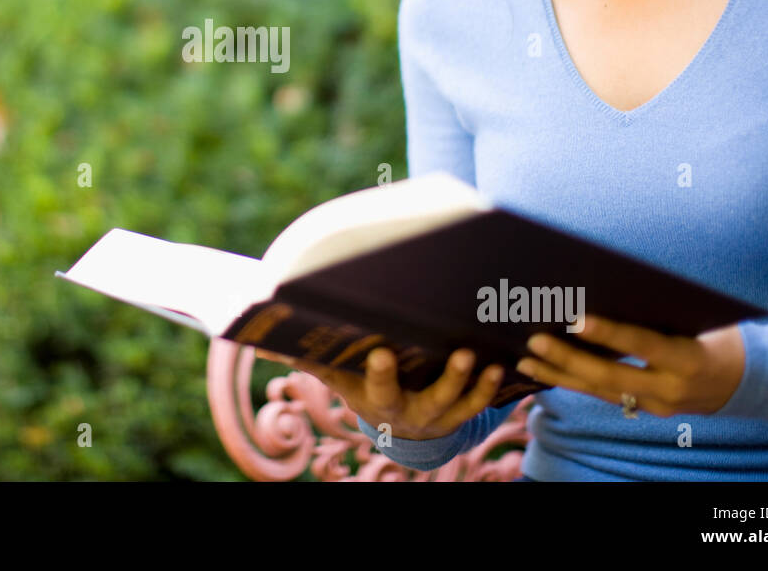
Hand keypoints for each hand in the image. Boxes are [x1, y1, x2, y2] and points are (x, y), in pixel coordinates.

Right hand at [253, 346, 504, 440]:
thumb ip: (307, 360)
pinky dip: (493, 388)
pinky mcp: (462, 413)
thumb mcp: (337, 378)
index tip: (383, 351)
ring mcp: (441, 415)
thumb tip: (263, 343)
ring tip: (489, 358)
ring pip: (464, 403)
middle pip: (433, 398)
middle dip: (450, 378)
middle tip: (462, 354)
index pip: (380, 386)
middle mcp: (413, 411)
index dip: (382, 371)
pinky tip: (504, 365)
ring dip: (478, 384)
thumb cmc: (362, 387)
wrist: (397, 426)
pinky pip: (481, 405)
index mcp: (379, 399)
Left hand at [514, 313, 745, 415]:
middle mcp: (671, 388)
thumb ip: (660, 310)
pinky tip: (546, 371)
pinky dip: (574, 382)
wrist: (743, 381)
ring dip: (560, 375)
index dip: (610, 335)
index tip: (576, 321)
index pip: (644, 345)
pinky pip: (604, 395)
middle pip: (611, 376)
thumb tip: (608, 281)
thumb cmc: (718, 335)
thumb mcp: (699, 319)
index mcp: (689, 359)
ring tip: (526, 359)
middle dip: (569, 359)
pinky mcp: (645, 409)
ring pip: (600, 392)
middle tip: (536, 341)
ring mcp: (657, 405)